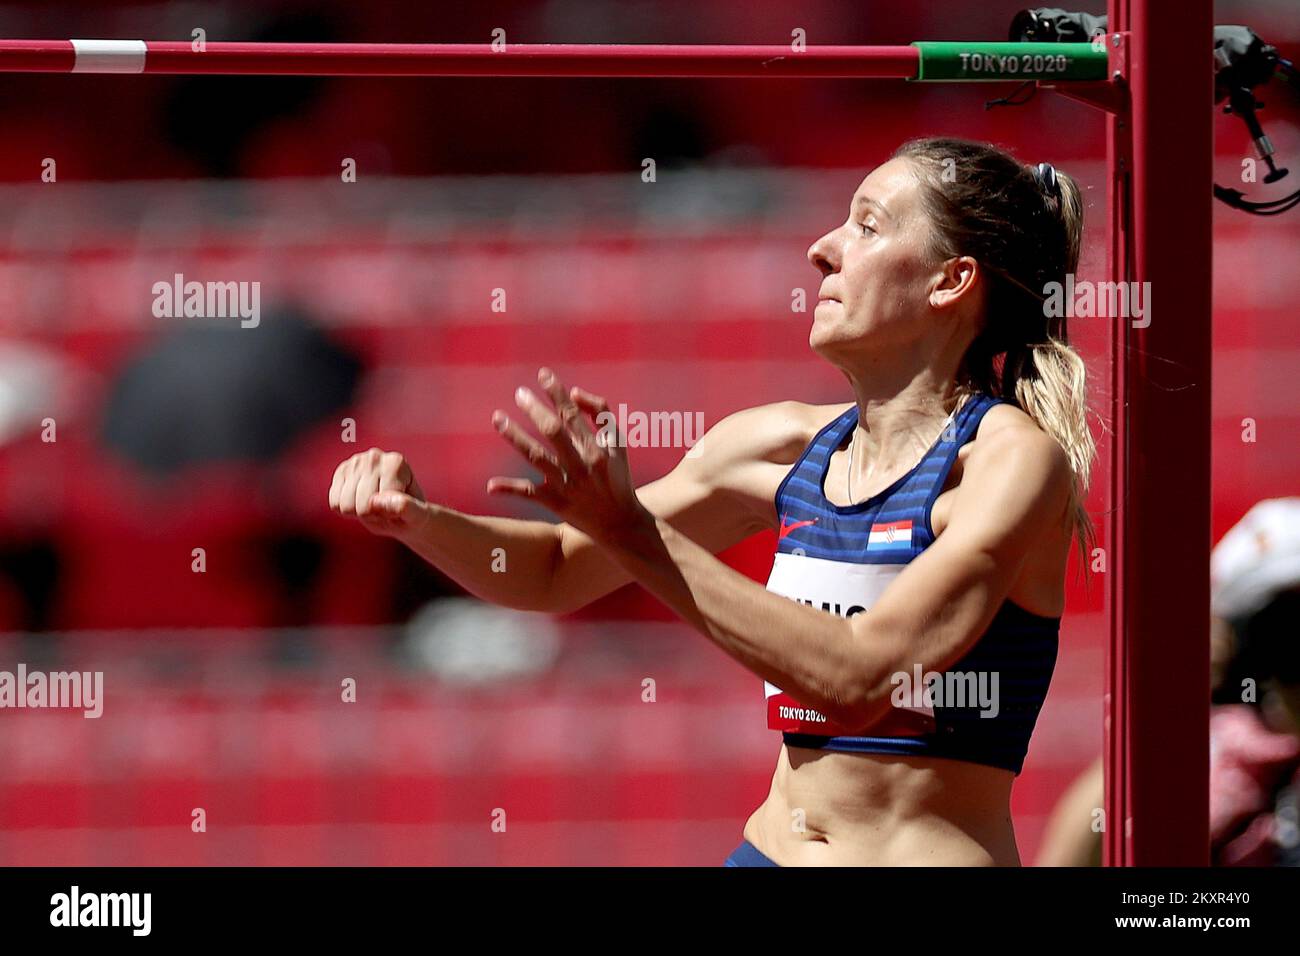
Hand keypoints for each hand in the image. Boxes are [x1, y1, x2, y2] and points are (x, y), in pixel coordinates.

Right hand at [328, 447, 430, 539]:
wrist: (401, 508)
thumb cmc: (412, 513)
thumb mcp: (417, 516)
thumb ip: (405, 508)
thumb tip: (377, 501)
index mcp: (396, 463)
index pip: (379, 503)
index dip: (386, 514)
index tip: (397, 507)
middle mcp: (374, 457)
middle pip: (361, 506)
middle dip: (373, 514)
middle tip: (385, 508)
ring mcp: (355, 461)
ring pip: (344, 505)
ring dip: (358, 512)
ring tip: (374, 505)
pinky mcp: (342, 470)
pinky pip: (334, 502)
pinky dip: (345, 508)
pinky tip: (360, 501)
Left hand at [488, 367, 652, 546]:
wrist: (621, 523)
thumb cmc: (617, 476)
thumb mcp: (618, 442)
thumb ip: (599, 413)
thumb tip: (573, 393)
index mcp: (597, 448)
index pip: (573, 414)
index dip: (556, 392)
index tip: (542, 374)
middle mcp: (581, 465)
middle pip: (553, 432)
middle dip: (534, 409)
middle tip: (519, 393)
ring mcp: (567, 485)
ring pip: (536, 457)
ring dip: (515, 436)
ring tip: (497, 418)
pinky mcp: (556, 503)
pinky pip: (529, 493)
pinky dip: (510, 489)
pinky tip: (491, 485)